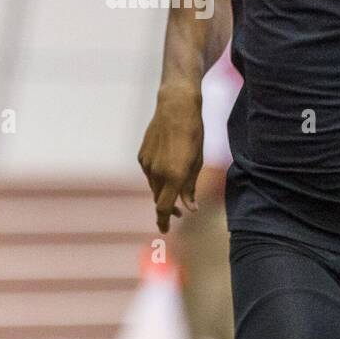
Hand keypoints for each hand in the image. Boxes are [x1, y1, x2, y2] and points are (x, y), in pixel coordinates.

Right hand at [138, 87, 203, 233]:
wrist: (176, 108)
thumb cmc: (193, 133)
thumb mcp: (197, 162)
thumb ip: (190, 187)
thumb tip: (189, 208)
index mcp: (174, 176)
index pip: (164, 208)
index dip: (164, 221)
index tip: (165, 230)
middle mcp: (157, 172)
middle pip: (158, 199)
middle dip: (167, 208)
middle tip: (179, 211)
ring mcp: (146, 164)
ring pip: (153, 186)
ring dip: (163, 191)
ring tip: (176, 185)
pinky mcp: (141, 155)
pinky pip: (149, 173)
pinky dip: (157, 176)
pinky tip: (167, 165)